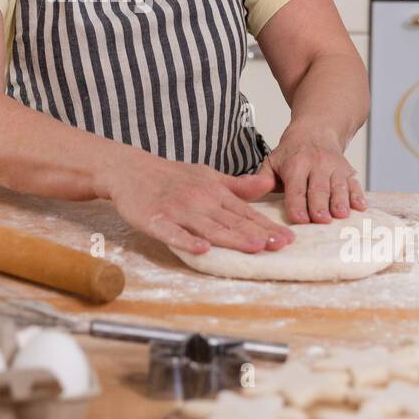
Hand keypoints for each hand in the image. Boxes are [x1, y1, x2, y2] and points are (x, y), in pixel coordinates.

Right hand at [104, 156, 293, 254]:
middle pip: (232, 221)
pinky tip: (202, 250)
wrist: (129, 169)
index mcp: (213, 191)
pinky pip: (174, 233)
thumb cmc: (171, 176)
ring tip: (255, 247)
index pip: (245, 212)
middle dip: (258, 234)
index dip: (267, 226)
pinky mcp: (156, 219)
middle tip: (281, 245)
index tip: (288, 238)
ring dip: (233, 238)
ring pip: (209, 228)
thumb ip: (236, 186)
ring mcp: (178, 210)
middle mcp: (199, 199)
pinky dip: (188, 241)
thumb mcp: (207, 175)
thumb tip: (266, 184)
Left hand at [257, 124, 365, 223]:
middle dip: (319, 204)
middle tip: (321, 220)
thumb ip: (261, 179)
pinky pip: (355, 183)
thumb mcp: (272, 160)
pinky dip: (358, 195)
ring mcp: (334, 168)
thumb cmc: (291, 153)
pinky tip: (361, 207)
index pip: (295, 187)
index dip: (297, 203)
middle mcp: (316, 165)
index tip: (299, 219)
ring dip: (340, 201)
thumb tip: (244, 189)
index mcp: (295, 164)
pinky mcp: (348, 171)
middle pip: (318, 188)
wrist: (317, 130)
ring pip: (338, 186)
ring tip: (341, 216)